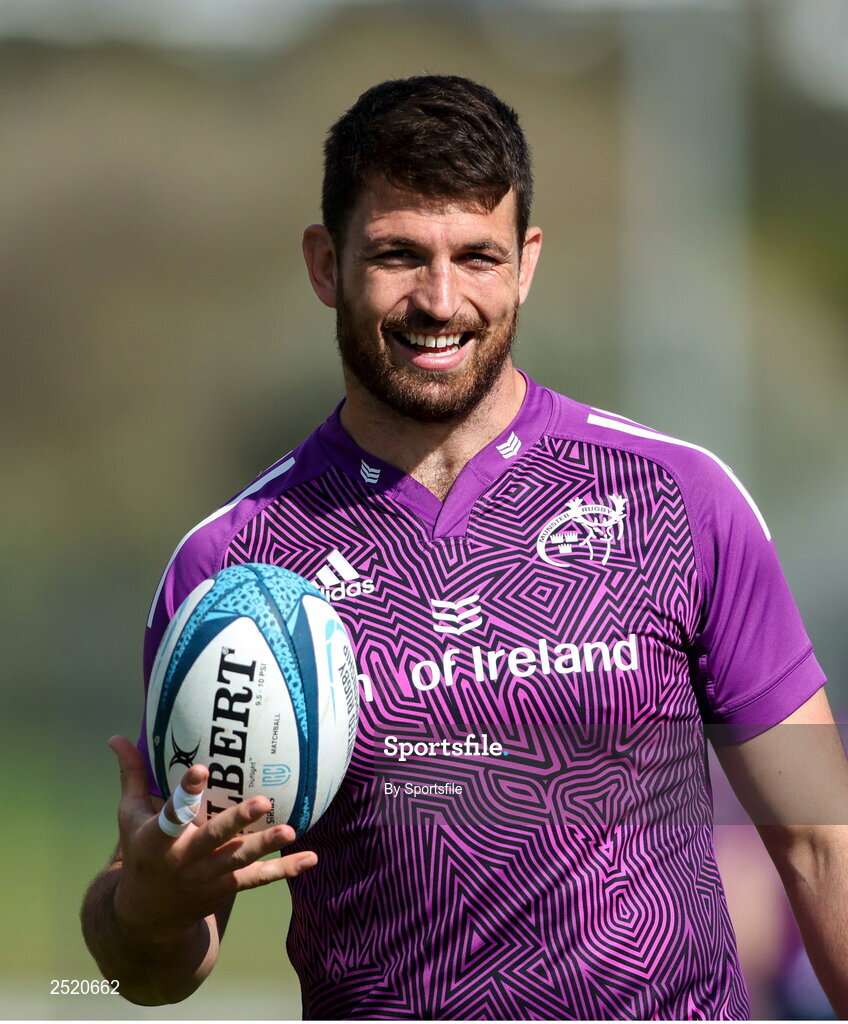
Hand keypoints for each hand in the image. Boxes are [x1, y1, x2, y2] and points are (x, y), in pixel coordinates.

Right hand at [107, 736, 316, 943]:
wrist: (147, 919)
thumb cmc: (141, 854)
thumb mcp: (129, 818)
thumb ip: (132, 776)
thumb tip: (116, 737)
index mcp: (158, 839)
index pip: (172, 811)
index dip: (186, 790)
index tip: (202, 768)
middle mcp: (184, 859)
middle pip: (213, 838)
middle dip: (237, 822)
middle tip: (262, 801)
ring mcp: (207, 877)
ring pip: (240, 860)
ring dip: (265, 846)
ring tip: (290, 830)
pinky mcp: (227, 888)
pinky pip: (258, 879)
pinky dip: (285, 870)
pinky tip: (310, 858)